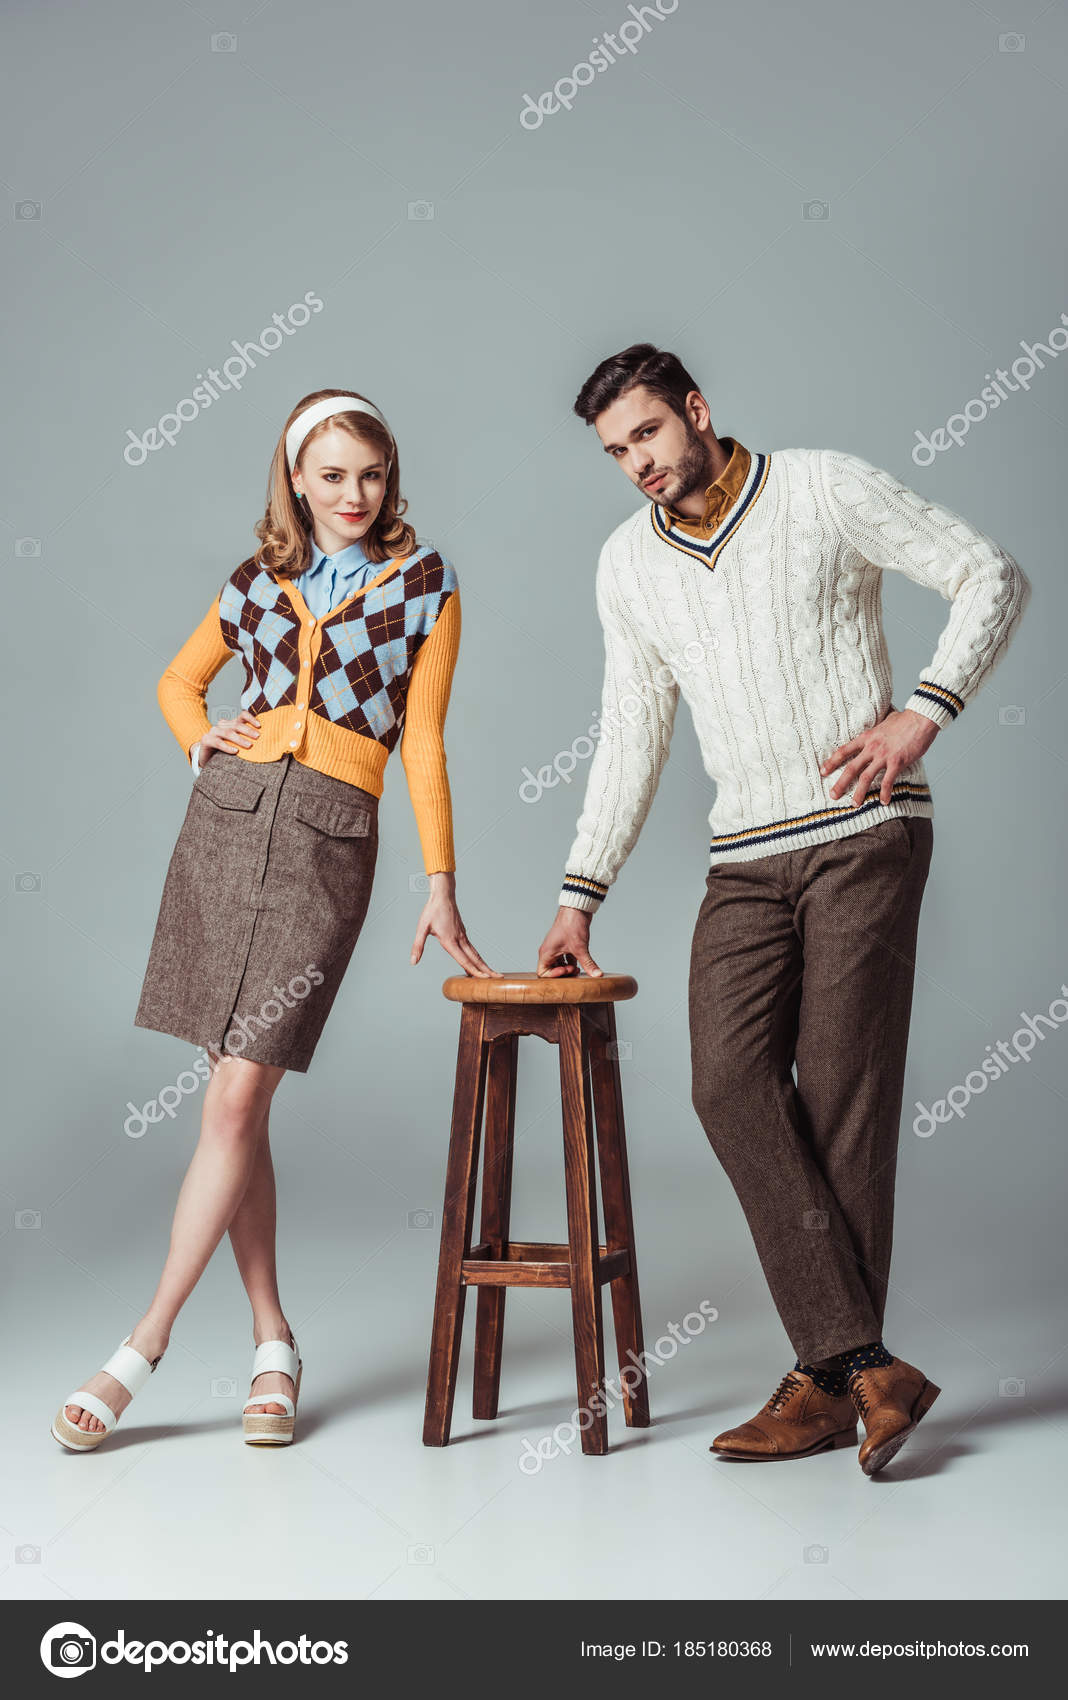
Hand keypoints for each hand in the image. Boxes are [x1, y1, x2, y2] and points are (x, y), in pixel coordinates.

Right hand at [196, 709, 260, 765]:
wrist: (206, 757)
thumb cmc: (225, 751)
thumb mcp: (237, 743)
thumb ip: (246, 739)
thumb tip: (264, 741)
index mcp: (231, 723)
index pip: (242, 716)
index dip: (251, 719)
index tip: (259, 726)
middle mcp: (222, 725)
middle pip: (236, 725)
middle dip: (248, 731)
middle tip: (257, 737)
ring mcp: (213, 731)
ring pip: (228, 733)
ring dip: (239, 739)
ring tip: (249, 745)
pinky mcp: (206, 740)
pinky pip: (218, 742)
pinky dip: (227, 747)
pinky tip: (236, 751)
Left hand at [410, 871, 495, 975]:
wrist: (443, 895)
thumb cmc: (432, 911)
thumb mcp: (422, 928)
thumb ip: (418, 946)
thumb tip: (413, 962)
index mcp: (450, 940)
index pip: (464, 959)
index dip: (473, 970)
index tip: (484, 978)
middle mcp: (459, 939)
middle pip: (475, 958)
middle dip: (486, 970)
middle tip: (498, 978)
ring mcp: (463, 936)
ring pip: (475, 953)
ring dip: (484, 964)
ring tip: (492, 973)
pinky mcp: (463, 933)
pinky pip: (472, 948)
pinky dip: (477, 957)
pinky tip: (478, 962)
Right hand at [537, 906, 601, 977]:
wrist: (577, 908)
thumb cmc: (572, 924)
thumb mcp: (580, 948)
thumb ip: (588, 963)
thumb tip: (597, 975)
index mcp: (546, 952)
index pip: (543, 972)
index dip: (554, 975)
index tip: (567, 971)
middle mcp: (549, 951)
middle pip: (551, 970)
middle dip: (563, 973)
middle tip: (575, 971)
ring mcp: (557, 948)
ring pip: (560, 965)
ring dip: (568, 969)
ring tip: (579, 970)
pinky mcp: (565, 945)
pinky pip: (566, 959)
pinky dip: (573, 963)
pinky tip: (583, 965)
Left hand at [821, 708, 938, 805]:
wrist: (921, 719)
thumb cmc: (905, 719)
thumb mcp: (884, 722)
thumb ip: (877, 731)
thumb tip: (877, 730)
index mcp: (867, 737)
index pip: (844, 751)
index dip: (832, 762)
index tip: (823, 772)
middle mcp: (872, 748)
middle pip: (851, 768)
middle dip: (840, 783)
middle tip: (832, 795)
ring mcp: (884, 756)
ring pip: (866, 777)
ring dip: (859, 792)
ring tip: (854, 804)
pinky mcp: (897, 762)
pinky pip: (888, 781)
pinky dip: (885, 793)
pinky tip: (884, 801)